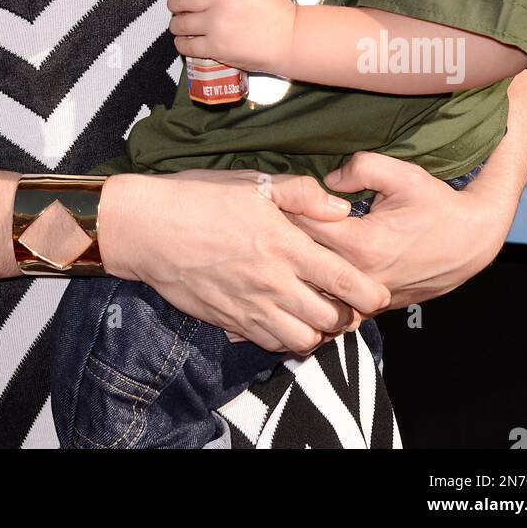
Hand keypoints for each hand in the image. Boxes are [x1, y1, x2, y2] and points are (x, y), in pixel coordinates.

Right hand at [97, 169, 390, 354]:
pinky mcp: (231, 321)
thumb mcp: (253, 182)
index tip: (377, 293)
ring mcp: (251, 307)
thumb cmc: (199, 197)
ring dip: (319, 330)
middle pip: (331, 319)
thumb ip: (302, 193)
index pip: (344, 281)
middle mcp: (273, 282)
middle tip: (348, 302)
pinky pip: (272, 345)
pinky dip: (288, 338)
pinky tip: (285, 317)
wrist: (149, 228)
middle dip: (348, 315)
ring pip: (305, 339)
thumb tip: (341, 208)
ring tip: (317, 312)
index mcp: (284, 244)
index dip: (370, 293)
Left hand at [169, 0, 294, 75]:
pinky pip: (185, 45)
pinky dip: (183, 43)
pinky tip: (188, 40)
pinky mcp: (216, 49)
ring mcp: (217, 25)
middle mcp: (220, 0)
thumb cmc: (275, 9)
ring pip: (178, 24)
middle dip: (177, 4)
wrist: (291, 40)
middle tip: (182, 7)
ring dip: (178, 24)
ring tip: (185, 24)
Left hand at [285, 151, 507, 309]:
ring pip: (316, 288)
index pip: (304, 226)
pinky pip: (336, 303)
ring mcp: (368, 299)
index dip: (287, 207)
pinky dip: (320, 288)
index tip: (276, 194)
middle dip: (285, 236)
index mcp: (362, 244)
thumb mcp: (401, 173)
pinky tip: (311, 268)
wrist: (472, 242)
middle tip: (270, 217)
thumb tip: (327, 179)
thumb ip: (359, 168)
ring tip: (286, 243)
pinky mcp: (375, 310)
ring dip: (301, 265)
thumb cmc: (437, 204)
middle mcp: (361, 277)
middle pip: (303, 259)